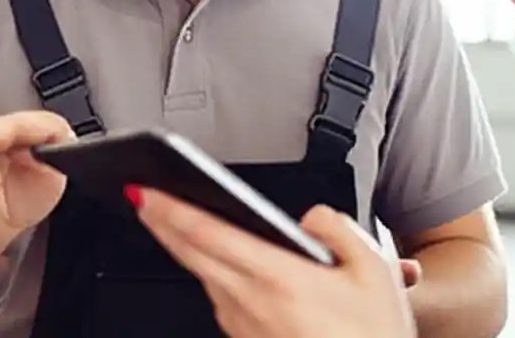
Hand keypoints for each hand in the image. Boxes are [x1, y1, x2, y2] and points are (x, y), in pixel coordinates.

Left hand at [136, 188, 416, 337]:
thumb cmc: (373, 337)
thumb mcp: (373, 270)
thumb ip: (336, 228)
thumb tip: (308, 218)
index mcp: (279, 278)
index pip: (209, 235)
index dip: (171, 210)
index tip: (145, 191)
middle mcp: (252, 304)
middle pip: (191, 255)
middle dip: (161, 224)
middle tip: (141, 197)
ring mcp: (245, 328)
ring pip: (204, 278)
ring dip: (185, 250)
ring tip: (172, 221)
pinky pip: (221, 301)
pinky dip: (211, 276)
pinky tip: (216, 264)